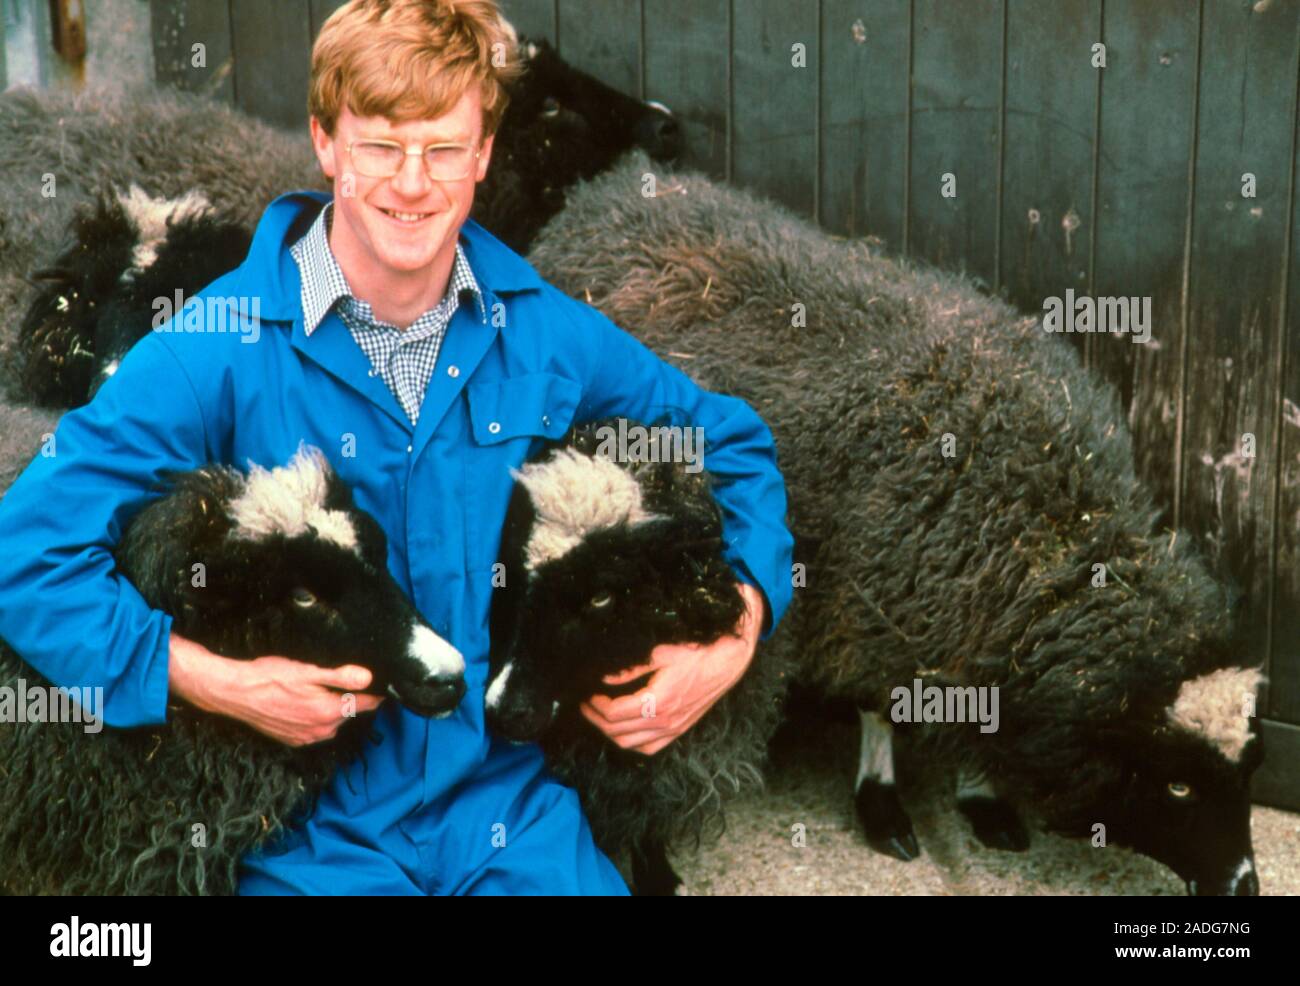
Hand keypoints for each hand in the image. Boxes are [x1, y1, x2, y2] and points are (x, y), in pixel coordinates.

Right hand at [168, 632, 384, 746]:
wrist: (235, 693)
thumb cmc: (270, 678)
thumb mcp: (309, 672)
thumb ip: (341, 677)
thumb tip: (369, 678)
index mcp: (328, 712)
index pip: (365, 704)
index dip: (376, 694)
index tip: (384, 686)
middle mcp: (321, 730)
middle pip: (348, 713)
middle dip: (352, 700)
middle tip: (352, 682)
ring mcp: (306, 738)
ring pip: (332, 723)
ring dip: (334, 710)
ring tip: (327, 691)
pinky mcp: (292, 740)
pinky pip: (315, 730)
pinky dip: (317, 719)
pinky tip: (306, 704)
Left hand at [579, 583, 764, 754]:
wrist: (728, 661)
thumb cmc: (697, 653)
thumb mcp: (660, 654)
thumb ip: (630, 670)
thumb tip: (605, 678)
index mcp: (658, 702)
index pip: (614, 714)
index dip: (595, 707)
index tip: (588, 695)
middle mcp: (665, 721)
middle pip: (618, 733)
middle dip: (597, 721)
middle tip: (586, 707)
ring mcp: (673, 729)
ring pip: (631, 745)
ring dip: (611, 734)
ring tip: (600, 718)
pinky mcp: (679, 730)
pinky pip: (649, 748)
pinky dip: (632, 744)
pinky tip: (625, 731)